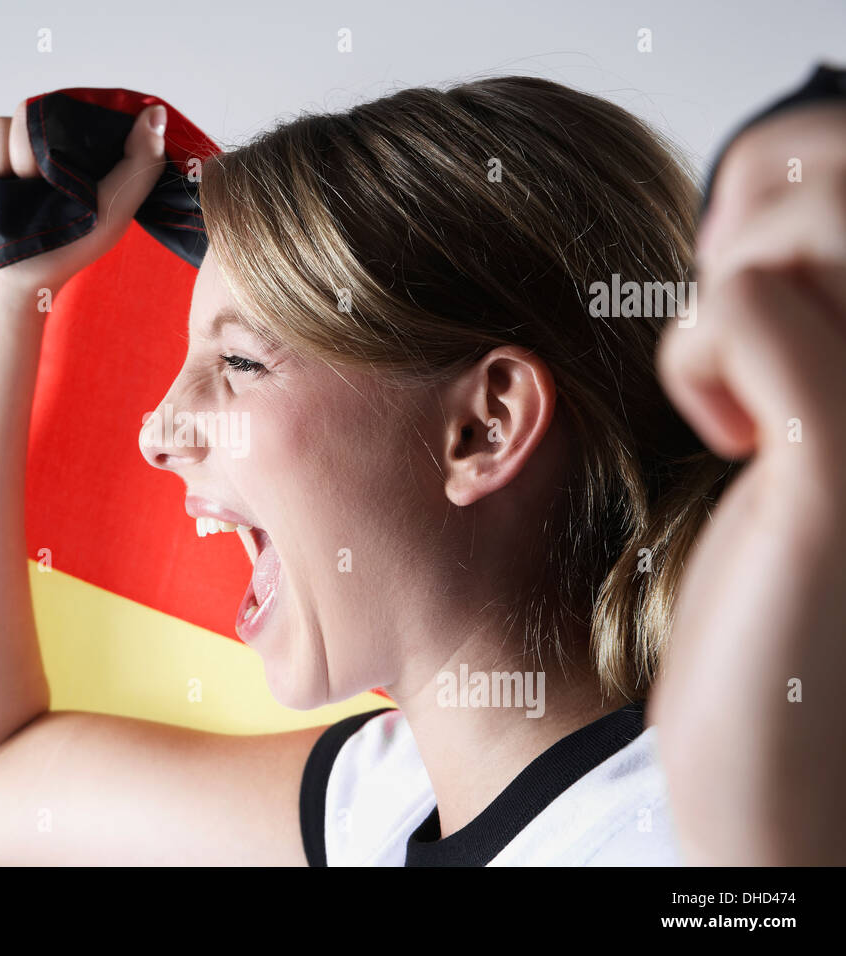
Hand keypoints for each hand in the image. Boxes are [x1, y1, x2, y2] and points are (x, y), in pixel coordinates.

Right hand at [0, 99, 168, 297]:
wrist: (7, 277)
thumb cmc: (65, 249)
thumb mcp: (115, 210)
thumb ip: (141, 163)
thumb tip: (156, 112)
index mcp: (87, 156)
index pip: (83, 110)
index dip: (76, 123)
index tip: (73, 152)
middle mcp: (53, 147)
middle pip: (45, 110)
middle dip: (41, 150)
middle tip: (43, 185)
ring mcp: (20, 149)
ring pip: (15, 121)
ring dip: (16, 158)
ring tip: (20, 191)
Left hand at [649, 103, 845, 863]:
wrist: (796, 770)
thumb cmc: (791, 602)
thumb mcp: (810, 437)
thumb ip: (815, 328)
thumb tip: (761, 216)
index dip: (793, 174)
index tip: (747, 272)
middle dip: (759, 208)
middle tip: (728, 313)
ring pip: (808, 223)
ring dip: (729, 286)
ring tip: (730, 387)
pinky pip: (751, 309)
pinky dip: (701, 357)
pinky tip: (730, 437)